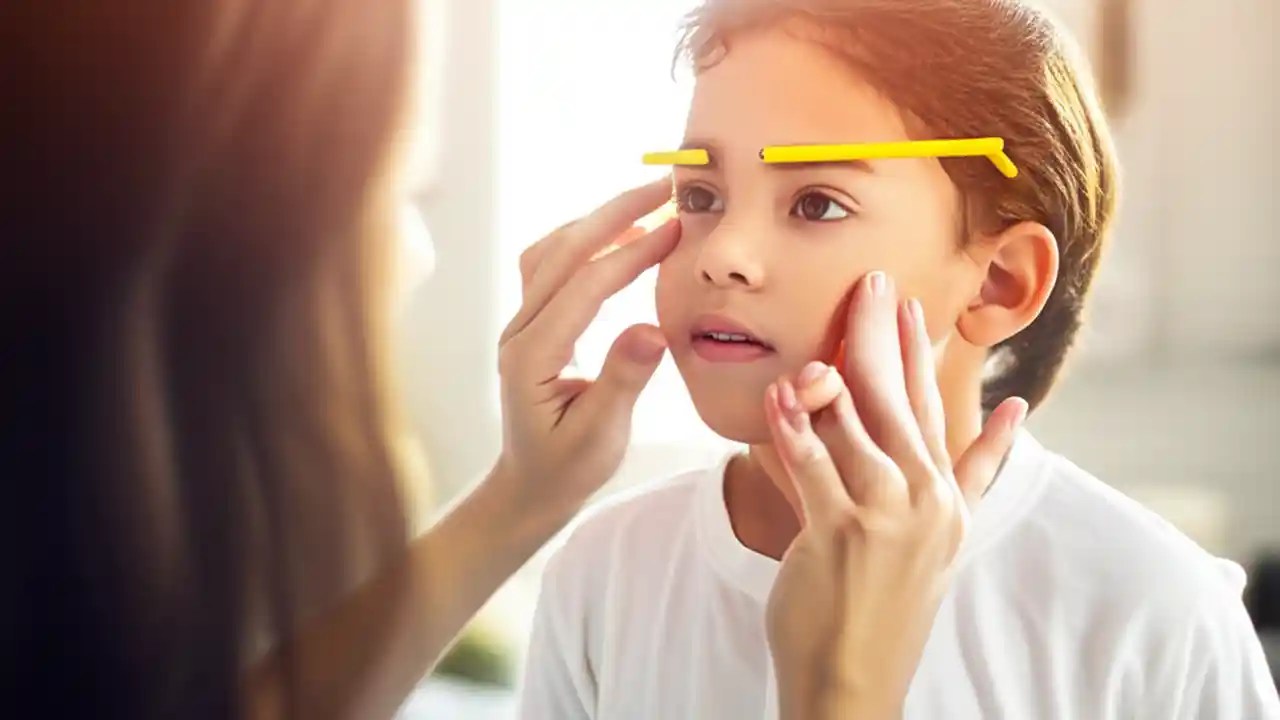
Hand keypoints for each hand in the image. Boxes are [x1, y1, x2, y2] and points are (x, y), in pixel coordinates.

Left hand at [495, 178, 679, 516]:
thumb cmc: (565, 469)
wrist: (529, 487)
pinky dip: (585, 242)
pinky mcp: (533, 325)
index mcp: (533, 356)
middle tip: (661, 188)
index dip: (630, 255)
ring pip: (551, 253)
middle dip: (613, 215)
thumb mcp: (599, 436)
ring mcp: (522, 324)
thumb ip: (622, 381)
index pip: (584, 288)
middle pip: (561, 253)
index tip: (674, 229)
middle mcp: (520, 330)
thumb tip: (651, 329)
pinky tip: (618, 238)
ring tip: (646, 205)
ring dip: (597, 222)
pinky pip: (552, 267)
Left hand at [763, 272, 1027, 718]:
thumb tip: (1013, 415)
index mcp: (946, 497)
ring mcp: (885, 516)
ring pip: (857, 424)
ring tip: (820, 334)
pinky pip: (812, 464)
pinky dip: (794, 426)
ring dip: (833, 375)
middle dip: (881, 336)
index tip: (911, 304)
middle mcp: (925, 500)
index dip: (919, 352)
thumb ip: (971, 474)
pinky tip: (780, 394)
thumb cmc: (887, 606)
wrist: (857, 680)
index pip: (931, 407)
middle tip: (870, 284)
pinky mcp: (840, 533)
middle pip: (898, 400)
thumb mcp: (944, 537)